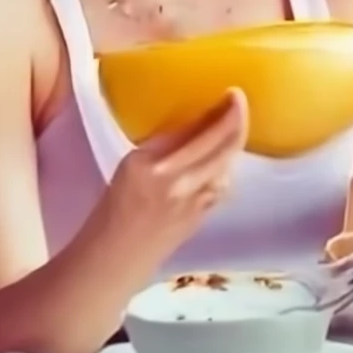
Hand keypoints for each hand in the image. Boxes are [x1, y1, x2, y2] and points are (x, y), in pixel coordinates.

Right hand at [103, 88, 248, 254]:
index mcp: (150, 165)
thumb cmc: (113, 210)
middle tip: (239, 100)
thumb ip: (163, 146)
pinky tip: (222, 158)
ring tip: (232, 124)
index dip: (218, 111)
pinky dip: (225, 166)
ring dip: (234, 142)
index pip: (192, 131)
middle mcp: (176, 182)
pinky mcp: (202, 218)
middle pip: (219, 146)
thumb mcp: (130, 167)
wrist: (115, 259)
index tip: (232, 93)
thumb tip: (195, 123)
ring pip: (226, 165)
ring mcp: (194, 203)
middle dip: (236, 120)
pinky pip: (222, 185)